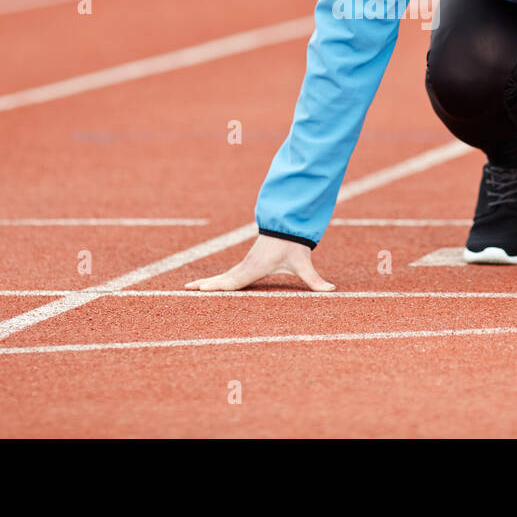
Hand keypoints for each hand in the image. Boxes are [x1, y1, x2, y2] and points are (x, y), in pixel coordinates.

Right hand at [184, 234, 334, 291]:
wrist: (288, 226)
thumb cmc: (293, 245)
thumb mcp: (304, 263)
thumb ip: (315, 280)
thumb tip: (332, 290)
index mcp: (254, 267)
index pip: (233, 280)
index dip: (218, 286)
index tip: (201, 289)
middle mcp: (245, 266)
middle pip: (221, 278)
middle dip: (203, 285)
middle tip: (185, 290)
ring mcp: (244, 264)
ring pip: (222, 276)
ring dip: (205, 282)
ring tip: (188, 288)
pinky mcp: (246, 264)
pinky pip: (228, 274)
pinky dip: (215, 280)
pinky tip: (207, 285)